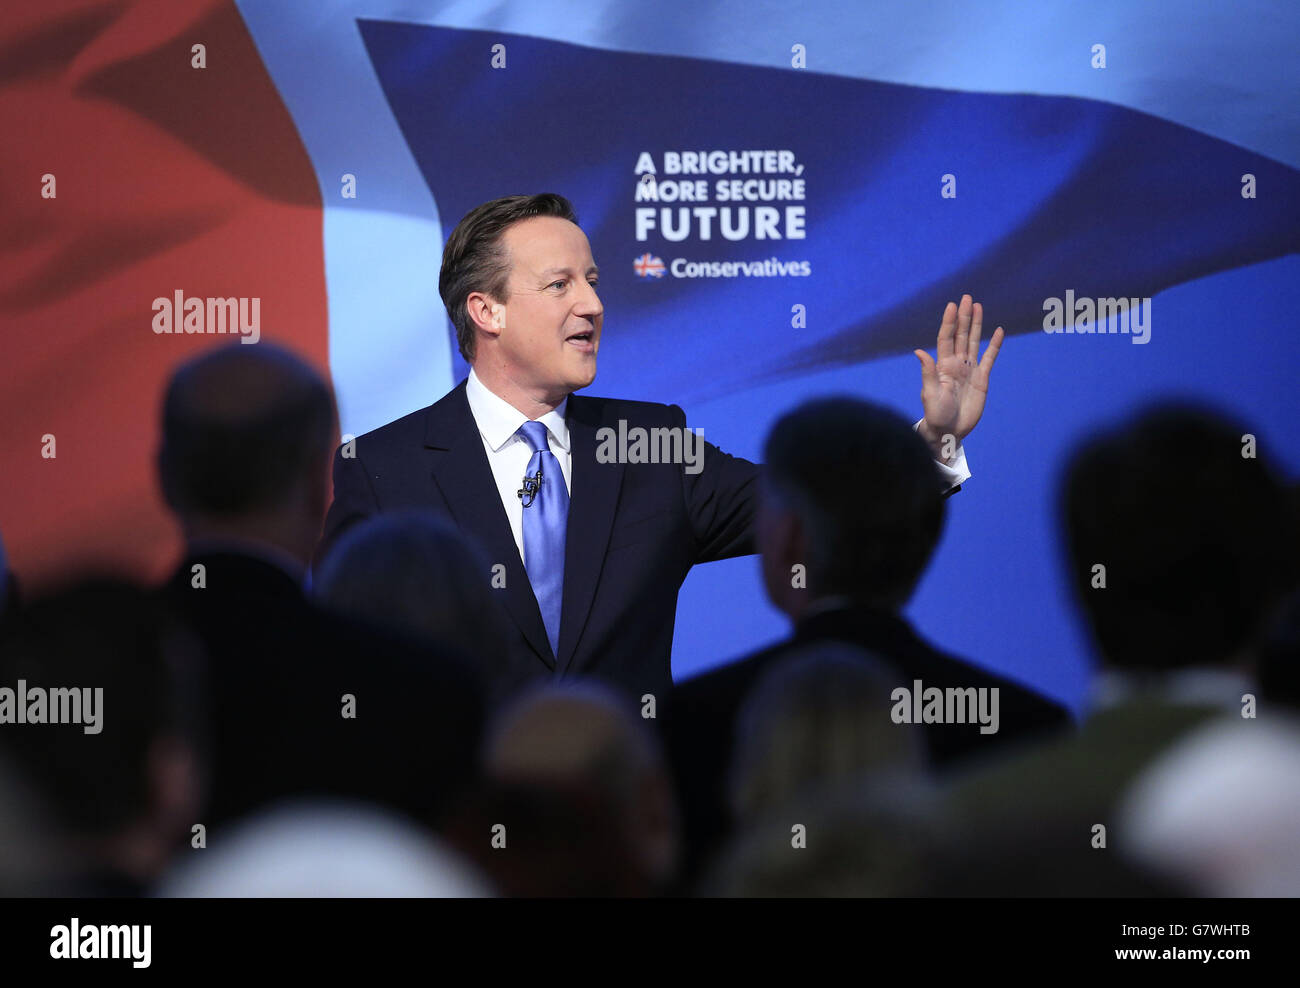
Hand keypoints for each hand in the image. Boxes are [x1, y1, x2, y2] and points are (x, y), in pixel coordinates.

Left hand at [914, 294, 1002, 459]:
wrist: (948, 430)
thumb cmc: (935, 414)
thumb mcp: (929, 393)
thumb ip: (928, 372)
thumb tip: (919, 351)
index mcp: (942, 365)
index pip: (946, 338)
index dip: (949, 322)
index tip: (952, 305)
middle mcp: (956, 364)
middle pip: (961, 335)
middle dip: (963, 317)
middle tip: (966, 297)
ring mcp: (969, 369)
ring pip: (974, 342)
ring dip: (976, 325)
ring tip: (978, 307)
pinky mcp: (982, 378)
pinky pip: (989, 358)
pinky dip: (994, 345)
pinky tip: (999, 331)